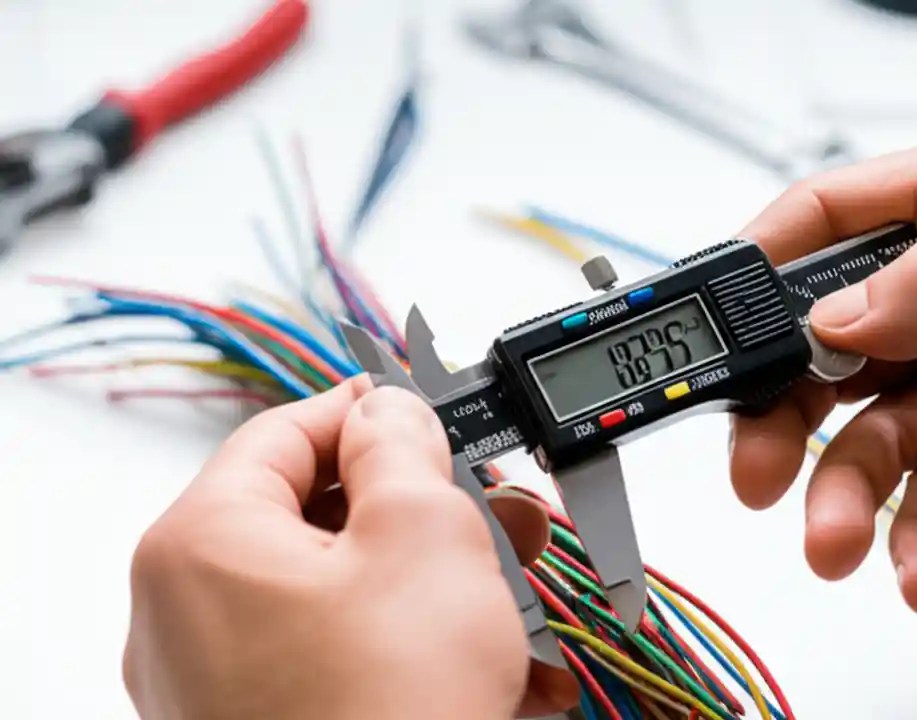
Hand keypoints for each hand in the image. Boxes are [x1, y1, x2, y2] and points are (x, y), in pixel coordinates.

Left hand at [123, 379, 577, 719]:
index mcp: (203, 547)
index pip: (283, 432)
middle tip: (492, 507)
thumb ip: (405, 446)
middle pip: (320, 520)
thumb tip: (392, 413)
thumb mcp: (423, 534)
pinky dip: (416, 649)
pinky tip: (500, 668)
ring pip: (344, 597)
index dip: (366, 410)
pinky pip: (345, 662)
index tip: (424, 407)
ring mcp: (221, 687)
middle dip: (426, 511)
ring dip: (438, 584)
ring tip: (518, 593)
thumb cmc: (388, 709)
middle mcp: (190, 618)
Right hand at [731, 130, 916, 614]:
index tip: (713, 333)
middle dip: (782, 412)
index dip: (759, 268)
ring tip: (842, 545)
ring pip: (864, 439)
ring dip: (841, 497)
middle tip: (756, 469)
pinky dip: (911, 543)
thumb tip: (832, 315)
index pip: (829, 218)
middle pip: (822, 345)